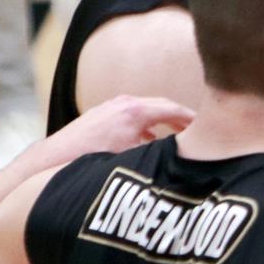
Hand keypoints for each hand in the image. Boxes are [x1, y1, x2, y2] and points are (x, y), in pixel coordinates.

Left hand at [29, 95, 195, 174]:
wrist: (54, 159)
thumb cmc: (92, 160)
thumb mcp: (132, 157)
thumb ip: (158, 150)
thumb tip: (182, 156)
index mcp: (135, 111)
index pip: (175, 109)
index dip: (194, 119)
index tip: (209, 126)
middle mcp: (125, 103)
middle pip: (164, 106)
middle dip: (183, 118)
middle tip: (199, 130)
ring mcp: (112, 106)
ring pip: (149, 111)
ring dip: (165, 122)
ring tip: (180, 137)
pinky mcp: (103, 113)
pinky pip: (134, 116)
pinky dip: (148, 126)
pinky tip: (150, 143)